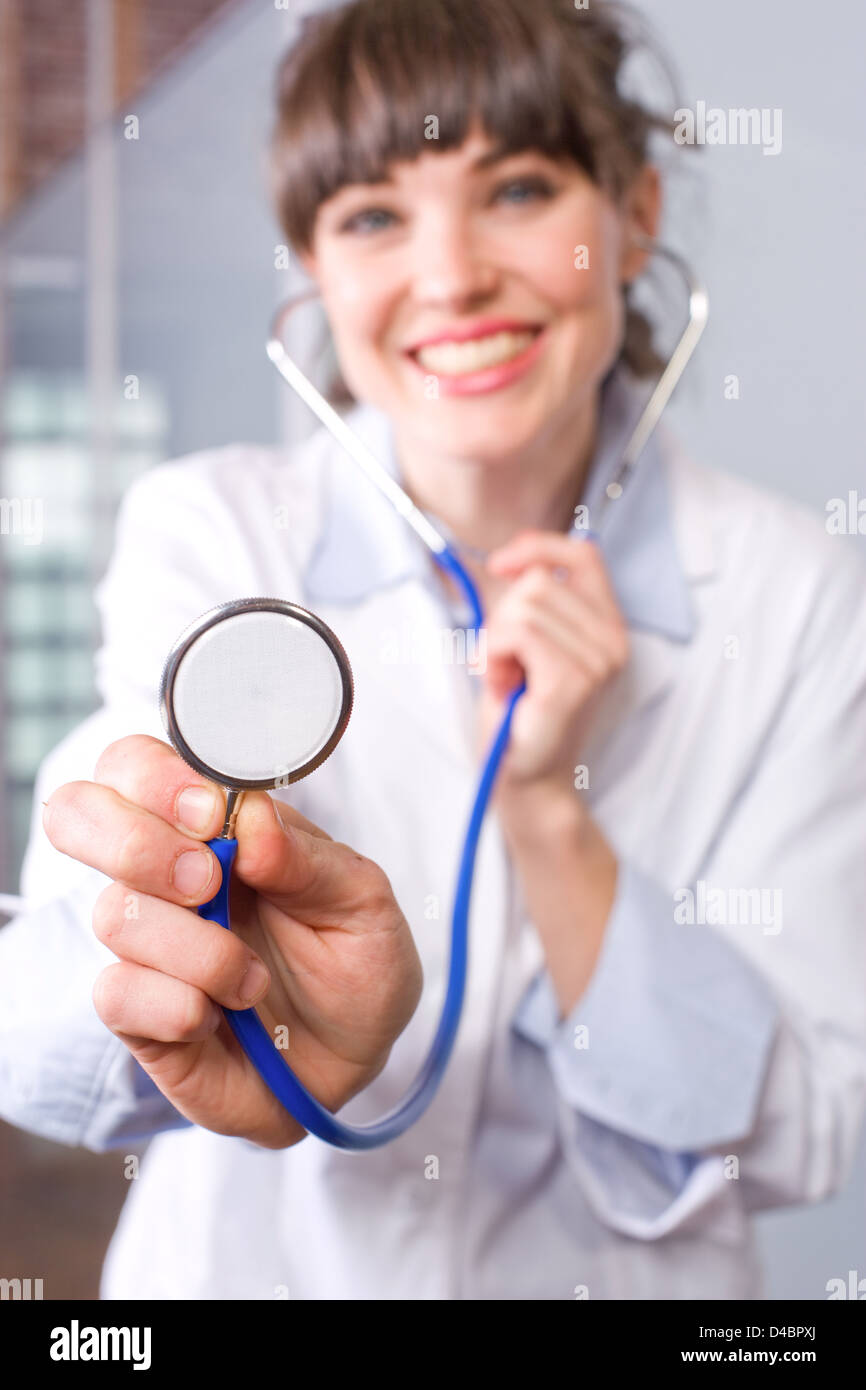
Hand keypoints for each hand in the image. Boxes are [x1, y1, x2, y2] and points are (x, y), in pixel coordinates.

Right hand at [43, 736, 422, 1148]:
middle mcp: (163, 873)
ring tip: (254, 978)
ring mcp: (144, 942)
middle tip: (207, 882)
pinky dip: (178, 1006)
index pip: (137, 765)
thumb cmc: (353, 966)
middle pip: (78, 814)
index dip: (155, 777)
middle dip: (136, 844)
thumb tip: (252, 819)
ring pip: (114, 913)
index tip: (210, 815)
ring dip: (197, 949)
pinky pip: (116, 993)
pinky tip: (218, 1018)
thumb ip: (310, 860)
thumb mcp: (363, 904)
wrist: (353, 1063)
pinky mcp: (135, 1012)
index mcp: (215, 827)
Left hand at [480, 530, 628, 795]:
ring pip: (524, 607)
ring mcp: (598, 661)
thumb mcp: (528, 644)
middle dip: (503, 615)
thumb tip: (512, 559)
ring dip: (495, 640)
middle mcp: (612, 641)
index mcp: (607, 625)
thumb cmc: (521, 712)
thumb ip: (532, 603)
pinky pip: (518, 633)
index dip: (539, 547)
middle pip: (540, 581)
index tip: (501, 563)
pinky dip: (494, 653)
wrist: (522, 775)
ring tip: (505, 677)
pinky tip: (500, 683)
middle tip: (502, 659)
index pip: (584, 554)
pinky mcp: (573, 680)